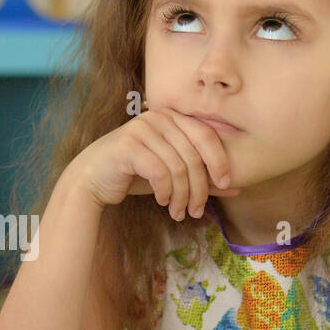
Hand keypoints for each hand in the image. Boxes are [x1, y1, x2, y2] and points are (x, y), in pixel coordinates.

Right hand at [72, 108, 239, 219]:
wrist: (92, 179)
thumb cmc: (135, 175)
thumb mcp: (174, 176)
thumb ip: (202, 177)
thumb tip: (237, 188)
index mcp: (172, 117)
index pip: (206, 135)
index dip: (220, 161)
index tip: (226, 186)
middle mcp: (158, 117)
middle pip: (193, 155)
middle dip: (199, 188)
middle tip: (196, 211)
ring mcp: (141, 128)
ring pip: (177, 167)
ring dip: (181, 196)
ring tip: (177, 212)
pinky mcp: (127, 146)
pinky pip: (159, 172)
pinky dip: (164, 191)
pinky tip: (161, 201)